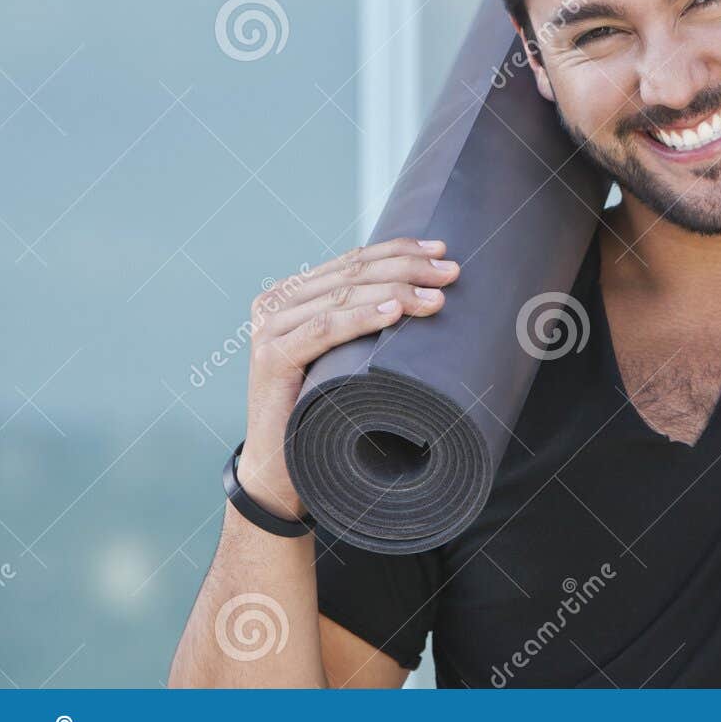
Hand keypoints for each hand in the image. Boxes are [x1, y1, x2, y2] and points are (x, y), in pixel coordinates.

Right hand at [238, 237, 460, 517]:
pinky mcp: (271, 358)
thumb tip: (428, 296)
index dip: (399, 250)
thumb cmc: (324, 409)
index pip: (354, 260)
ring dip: (395, 291)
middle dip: (407, 268)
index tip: (441, 250)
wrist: (280, 471)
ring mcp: (269, 328)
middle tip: (451, 272)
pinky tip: (393, 313)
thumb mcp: (346, 356)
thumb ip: (363, 323)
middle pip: (353, 273)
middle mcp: (276, 302)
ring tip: (436, 297)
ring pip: (343, 296)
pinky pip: (323, 330)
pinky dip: (360, 318)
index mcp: (294, 293)